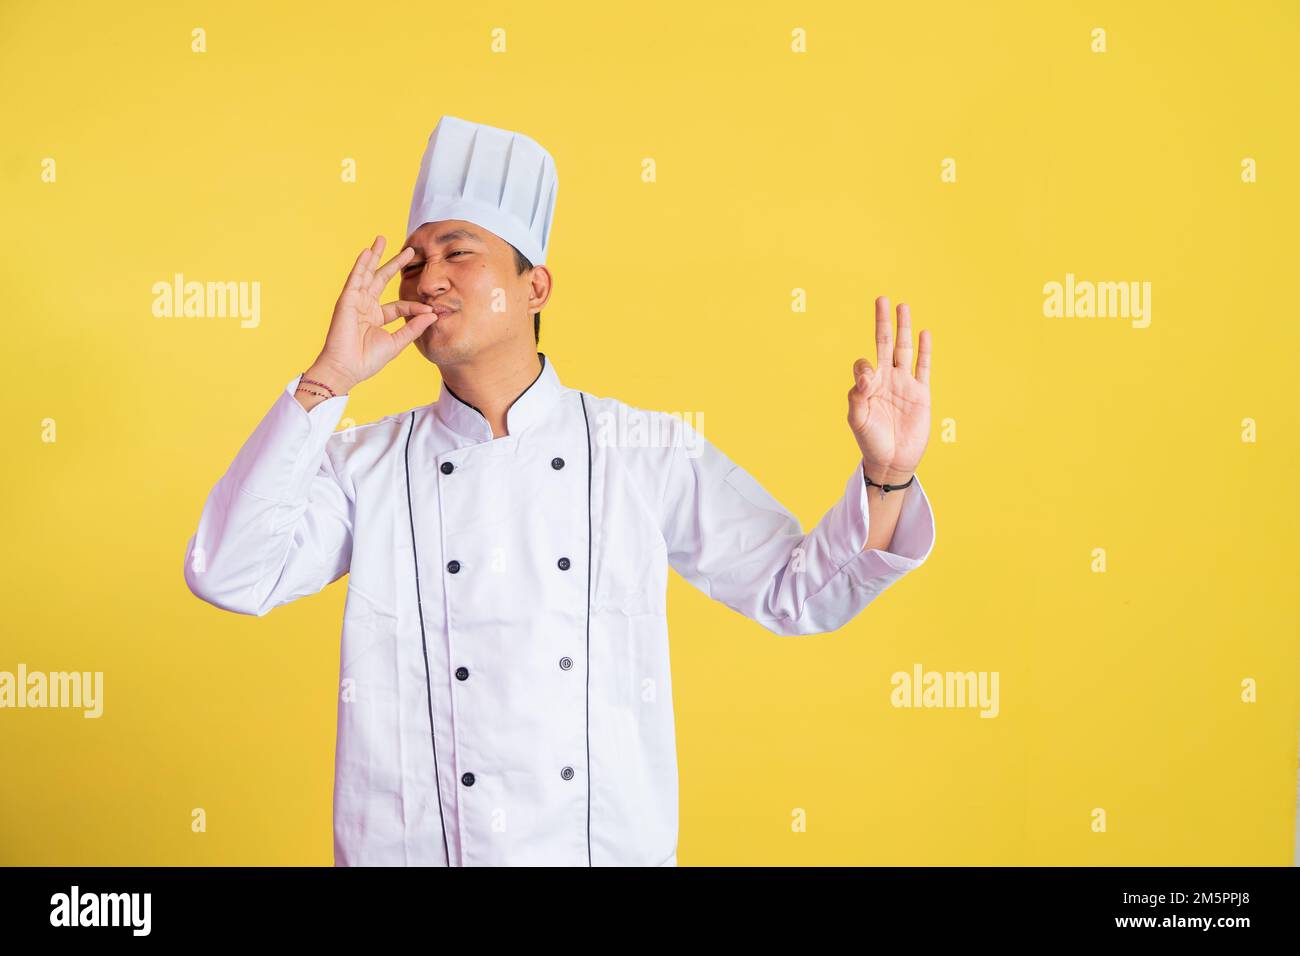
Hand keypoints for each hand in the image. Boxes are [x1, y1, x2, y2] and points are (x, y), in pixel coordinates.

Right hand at [309, 235, 438, 391]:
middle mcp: (366, 307)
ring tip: (383, 239)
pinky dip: (361, 265)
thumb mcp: (396, 343)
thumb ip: (413, 328)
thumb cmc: (367, 361)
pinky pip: (355, 279)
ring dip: (375, 256)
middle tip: (410, 250)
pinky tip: (367, 252)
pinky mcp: (346, 301)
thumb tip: (432, 315)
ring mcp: (355, 302)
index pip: (400, 306)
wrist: (346, 369)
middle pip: (382, 280)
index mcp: (377, 318)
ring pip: (368, 274)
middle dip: (394, 264)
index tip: (431, 310)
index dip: (415, 307)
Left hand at [848, 296, 932, 482]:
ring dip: (904, 329)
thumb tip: (868, 373)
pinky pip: (924, 367)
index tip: (869, 381)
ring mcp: (904, 385)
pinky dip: (924, 351)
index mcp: (868, 386)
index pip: (864, 363)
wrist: (892, 461)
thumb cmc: (871, 442)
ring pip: (904, 350)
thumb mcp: (857, 420)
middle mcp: (886, 380)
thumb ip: (857, 396)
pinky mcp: (921, 394)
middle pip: (884, 344)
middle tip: (882, 299)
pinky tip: (924, 334)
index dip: (865, 367)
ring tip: (903, 306)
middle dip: (883, 322)